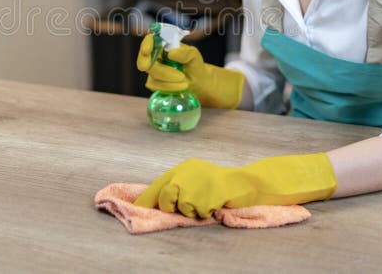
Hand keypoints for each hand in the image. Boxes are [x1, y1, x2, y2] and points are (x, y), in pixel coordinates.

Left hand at [133, 154, 337, 218]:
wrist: (246, 182)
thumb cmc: (218, 186)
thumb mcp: (195, 181)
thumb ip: (176, 189)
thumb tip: (154, 205)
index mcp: (182, 168)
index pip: (157, 186)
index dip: (146, 201)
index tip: (135, 212)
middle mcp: (186, 171)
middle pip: (166, 198)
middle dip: (173, 207)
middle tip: (189, 207)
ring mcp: (197, 181)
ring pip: (182, 207)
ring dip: (192, 211)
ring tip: (206, 202)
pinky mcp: (208, 192)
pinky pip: (198, 212)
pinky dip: (206, 213)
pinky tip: (215, 203)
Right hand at [136, 34, 245, 108]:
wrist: (197, 82)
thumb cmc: (194, 64)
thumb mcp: (194, 55)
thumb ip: (185, 52)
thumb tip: (171, 53)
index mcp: (163, 45)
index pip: (150, 41)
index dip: (146, 44)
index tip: (147, 50)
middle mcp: (154, 56)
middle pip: (145, 61)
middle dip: (153, 67)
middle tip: (155, 69)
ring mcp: (152, 70)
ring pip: (153, 75)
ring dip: (168, 79)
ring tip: (184, 80)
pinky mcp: (154, 83)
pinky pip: (156, 86)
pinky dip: (169, 87)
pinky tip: (181, 86)